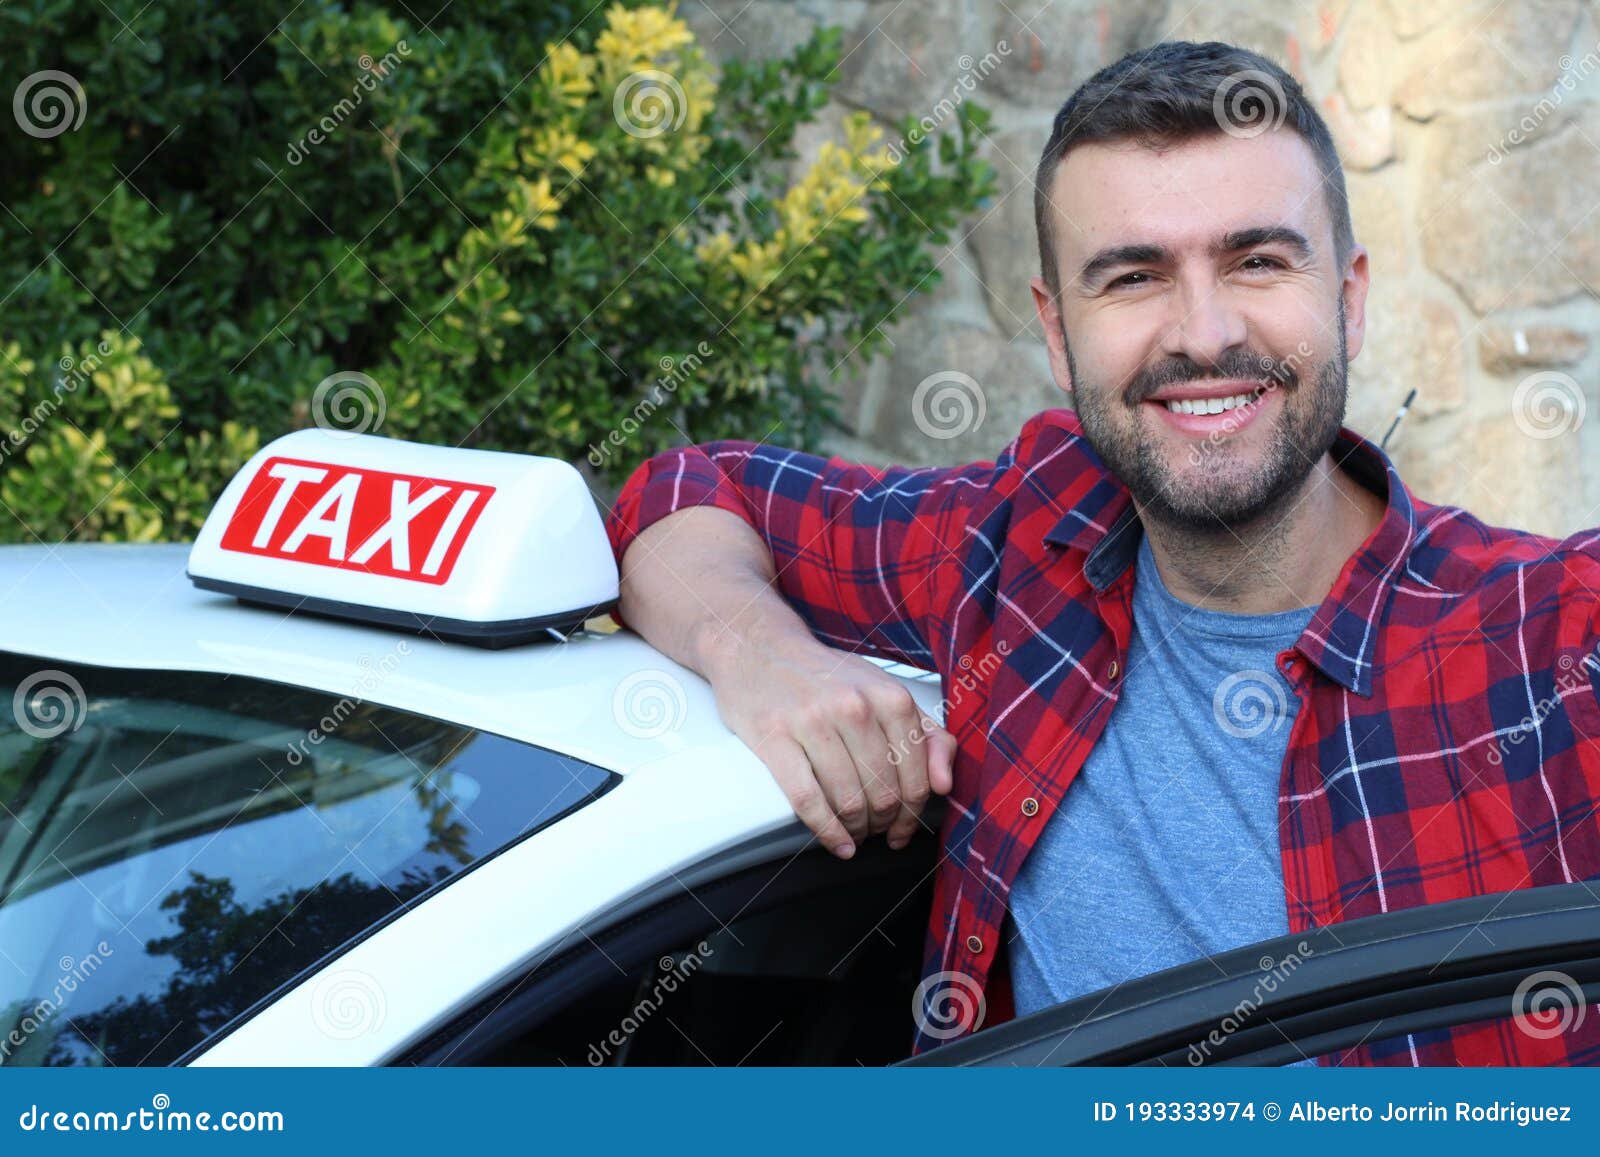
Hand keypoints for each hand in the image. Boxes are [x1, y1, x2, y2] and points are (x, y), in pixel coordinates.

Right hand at [704, 634, 955, 858]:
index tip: (903, 828)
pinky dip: (827, 831)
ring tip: (855, 833)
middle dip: (883, 824)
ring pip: (848, 801)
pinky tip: (837, 842)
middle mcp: (855, 707)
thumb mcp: (887, 693)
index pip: (915, 778)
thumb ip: (929, 735)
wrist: (760, 648)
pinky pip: (808, 800)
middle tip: (876, 831)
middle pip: (883, 794)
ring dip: (856, 830)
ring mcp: (813, 721)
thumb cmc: (828, 677)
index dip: (912, 815)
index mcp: (890, 697)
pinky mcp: (775, 737)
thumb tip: (943, 785)